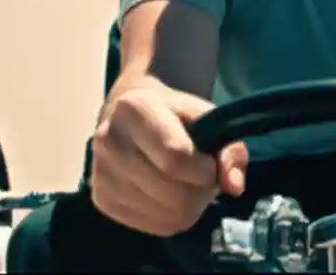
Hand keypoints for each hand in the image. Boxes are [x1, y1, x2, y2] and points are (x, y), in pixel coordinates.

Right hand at [89, 85, 247, 235]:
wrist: (131, 117)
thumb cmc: (176, 116)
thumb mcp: (208, 118)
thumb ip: (230, 148)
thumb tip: (234, 187)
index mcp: (135, 109)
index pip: (176, 157)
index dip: (204, 169)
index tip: (210, 165)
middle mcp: (109, 140)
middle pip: (173, 192)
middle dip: (200, 191)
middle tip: (202, 178)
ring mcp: (101, 173)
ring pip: (166, 214)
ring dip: (189, 206)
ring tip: (186, 184)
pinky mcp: (101, 200)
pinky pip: (153, 227)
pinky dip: (172, 217)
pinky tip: (169, 196)